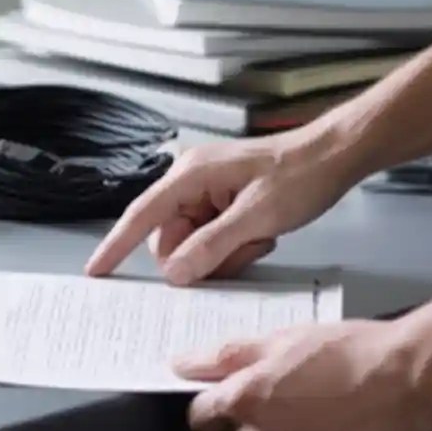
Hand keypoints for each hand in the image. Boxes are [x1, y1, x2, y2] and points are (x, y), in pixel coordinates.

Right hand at [86, 127, 360, 284]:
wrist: (336, 157)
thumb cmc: (299, 176)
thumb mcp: (257, 216)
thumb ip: (212, 245)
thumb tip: (172, 273)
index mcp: (190, 175)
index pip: (141, 215)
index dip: (116, 245)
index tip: (95, 272)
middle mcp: (190, 182)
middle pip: (170, 239)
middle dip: (200, 257)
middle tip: (242, 251)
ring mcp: (207, 193)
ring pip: (192, 245)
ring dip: (223, 254)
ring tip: (258, 240)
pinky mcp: (222, 204)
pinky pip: (211, 240)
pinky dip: (233, 247)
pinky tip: (260, 236)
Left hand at [178, 321, 431, 430]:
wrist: (410, 381)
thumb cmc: (349, 352)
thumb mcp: (281, 338)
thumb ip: (224, 356)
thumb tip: (180, 364)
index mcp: (244, 402)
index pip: (198, 417)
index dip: (208, 407)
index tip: (221, 399)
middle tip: (262, 411)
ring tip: (296, 427)